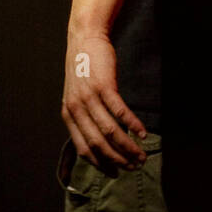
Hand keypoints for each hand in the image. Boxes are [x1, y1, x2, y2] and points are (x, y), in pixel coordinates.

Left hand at [61, 28, 147, 172]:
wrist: (84, 39)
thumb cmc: (83, 68)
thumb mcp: (76, 95)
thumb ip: (84, 117)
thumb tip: (99, 140)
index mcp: (69, 115)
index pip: (84, 149)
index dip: (101, 164)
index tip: (116, 172)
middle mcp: (76, 109)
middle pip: (99, 144)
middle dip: (118, 160)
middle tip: (134, 167)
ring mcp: (89, 97)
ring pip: (110, 131)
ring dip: (128, 147)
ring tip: (141, 155)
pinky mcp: (104, 85)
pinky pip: (120, 111)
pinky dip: (133, 124)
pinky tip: (142, 133)